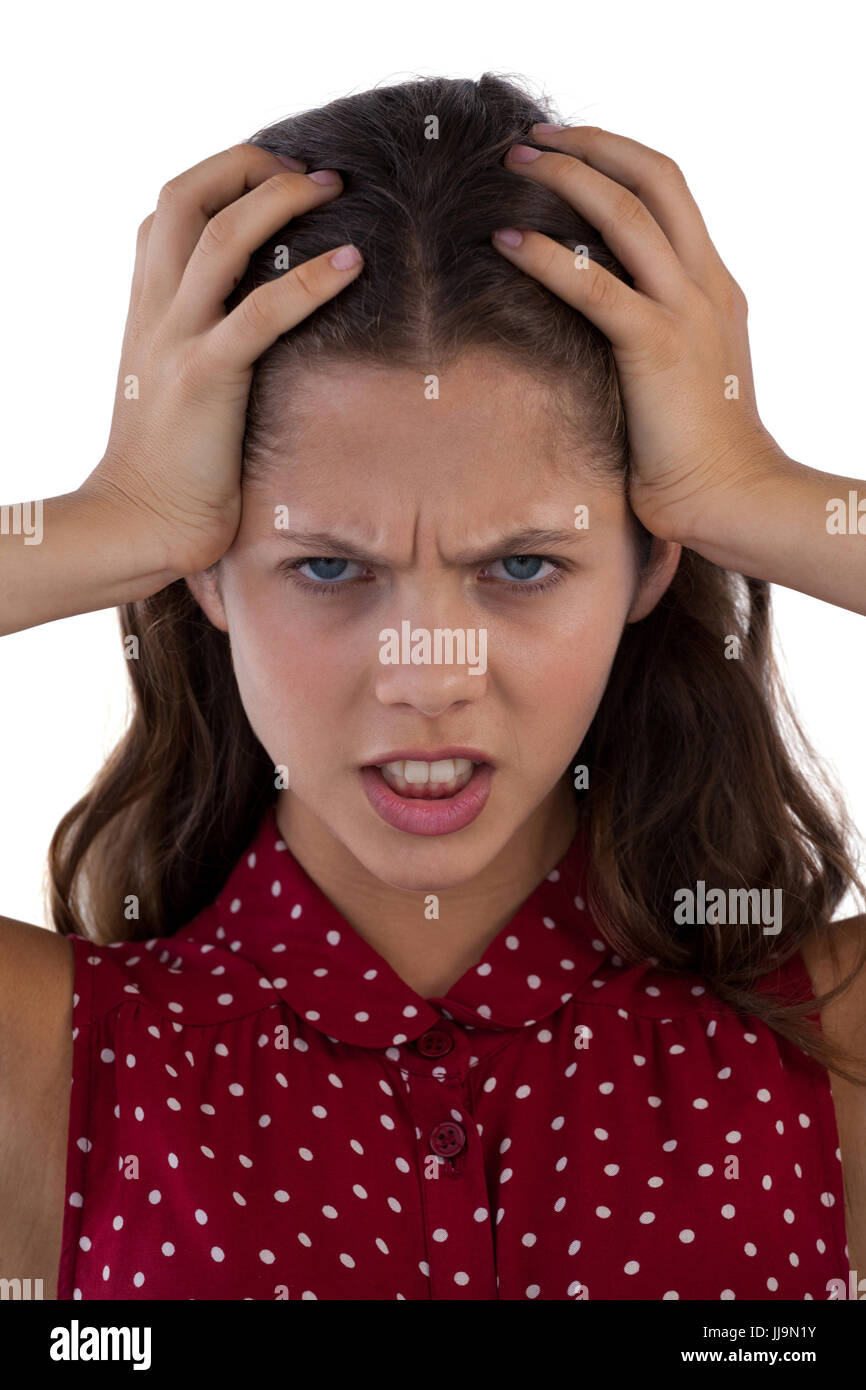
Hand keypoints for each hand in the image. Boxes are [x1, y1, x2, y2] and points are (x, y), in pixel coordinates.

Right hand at [81, 145, 362, 576]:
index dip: (219, 177)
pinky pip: (261, 311)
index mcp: (144, 309)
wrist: (137, 523)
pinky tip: (354, 264)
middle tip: (312, 172)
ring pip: (222, 234)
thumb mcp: (172, 389)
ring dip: (282, 198)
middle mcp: (154, 310)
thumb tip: (250, 334)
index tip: (273, 178)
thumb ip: (198, 346)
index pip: (166, 211)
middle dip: (250, 166)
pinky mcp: (205, 377)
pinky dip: (311, 280)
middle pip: (187, 196)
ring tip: (336, 188)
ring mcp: (176, 339)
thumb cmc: (169, 468)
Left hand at [491, 125, 785, 542]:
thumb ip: (655, 339)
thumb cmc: (697, 456)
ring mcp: (686, 312)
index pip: (671, 194)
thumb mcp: (681, 379)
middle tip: (533, 138)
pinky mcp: (657, 348)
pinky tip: (505, 240)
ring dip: (567, 177)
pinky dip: (546, 255)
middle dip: (592, 144)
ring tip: (513, 164)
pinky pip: (595, 285)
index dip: (619, 160)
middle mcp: (706, 285)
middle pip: (657, 177)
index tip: (569, 150)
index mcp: (713, 288)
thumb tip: (603, 334)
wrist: (731, 497)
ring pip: (627, 213)